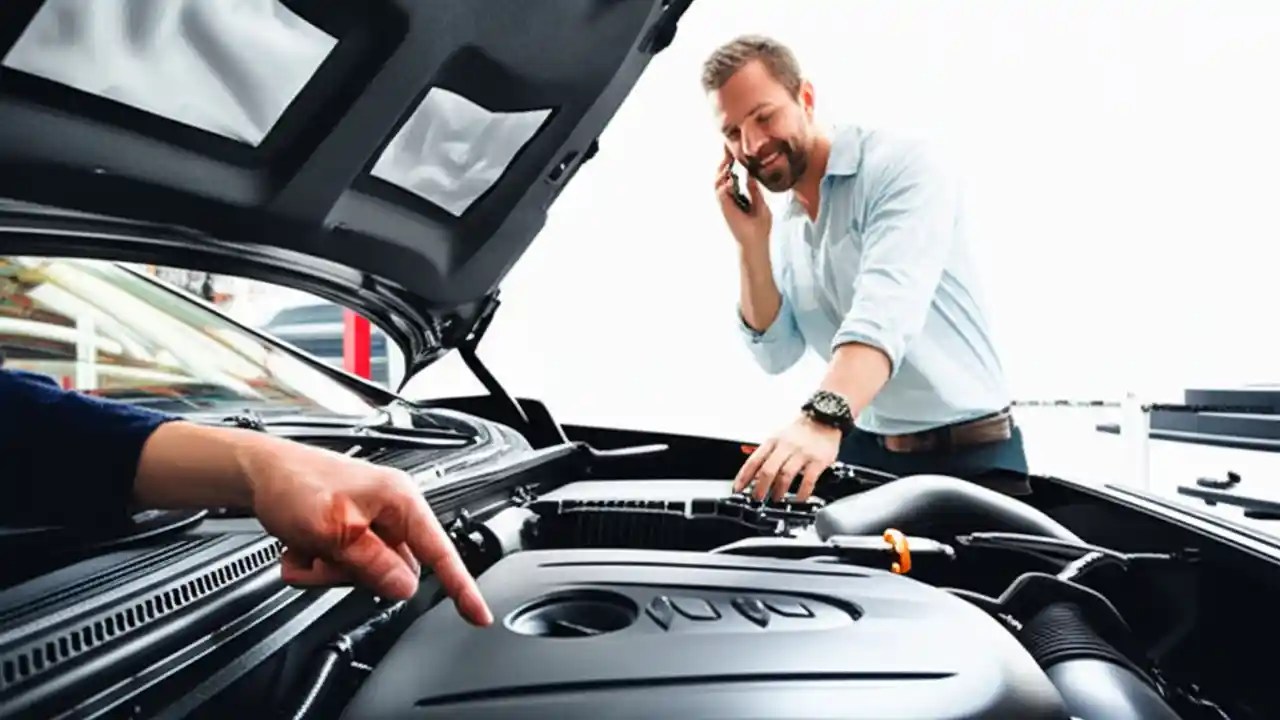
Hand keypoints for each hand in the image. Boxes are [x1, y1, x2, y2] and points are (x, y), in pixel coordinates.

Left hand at [240, 436, 492, 625]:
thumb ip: (374, 564)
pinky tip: (304, 547)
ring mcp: (372, 521)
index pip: (440, 552)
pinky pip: (349, 566)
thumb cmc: (294, 486)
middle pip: (396, 570)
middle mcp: (392, 510)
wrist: (257, 472)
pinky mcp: (353, 529)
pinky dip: (322, 564)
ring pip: (369, 573)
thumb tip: (405, 589)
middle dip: (359, 575)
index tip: (479, 615)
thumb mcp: (334, 532)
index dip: (461, 587)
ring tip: (308, 550)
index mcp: (400, 502)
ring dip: (333, 571)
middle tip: (327, 559)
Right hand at [715, 147, 770, 247]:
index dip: (730, 162)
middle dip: (724, 161)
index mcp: (737, 196)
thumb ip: (754, 190)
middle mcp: (729, 198)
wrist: (756, 241)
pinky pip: (720, 192)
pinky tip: (730, 180)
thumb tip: (752, 175)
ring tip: (728, 161)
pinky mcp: (724, 208)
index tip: (732, 149)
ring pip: (717, 181)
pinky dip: (724, 185)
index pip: (731, 175)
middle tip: (728, 149)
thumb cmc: (760, 226)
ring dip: (721, 171)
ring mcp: (726, 202)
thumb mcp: (760, 203)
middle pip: (721, 175)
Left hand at [733, 415, 840, 501]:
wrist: (824, 418)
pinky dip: (802, 492)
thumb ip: (768, 454)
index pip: (754, 460)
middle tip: (756, 497)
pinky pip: (808, 480)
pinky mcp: (818, 461)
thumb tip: (753, 475)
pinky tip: (798, 498)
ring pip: (785, 475)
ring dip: (779, 490)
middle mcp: (786, 447)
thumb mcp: (779, 437)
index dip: (743, 476)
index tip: (738, 489)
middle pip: (768, 470)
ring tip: (775, 498)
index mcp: (773, 441)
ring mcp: (802, 454)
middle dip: (760, 487)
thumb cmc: (800, 431)